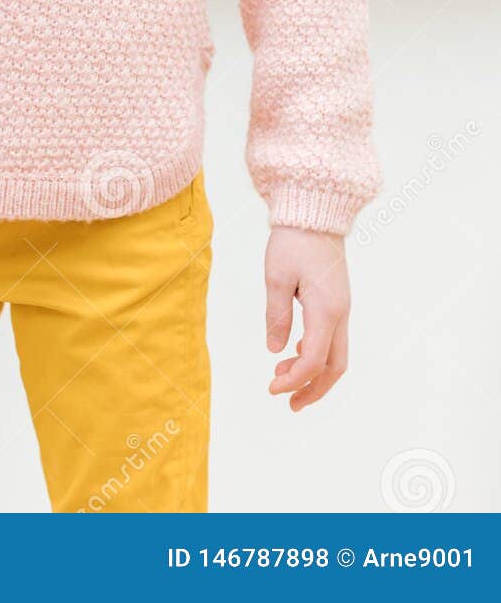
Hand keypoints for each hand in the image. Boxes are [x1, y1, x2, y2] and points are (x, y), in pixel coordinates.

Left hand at [265, 225, 349, 410]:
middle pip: (334, 366)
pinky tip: (295, 351)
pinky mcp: (337, 300)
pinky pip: (333, 337)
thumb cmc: (293, 240)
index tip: (271, 387)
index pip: (313, 360)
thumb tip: (275, 351)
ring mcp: (342, 307)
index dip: (293, 380)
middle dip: (313, 389)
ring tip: (283, 376)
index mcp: (326, 310)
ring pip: (337, 354)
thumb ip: (276, 316)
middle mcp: (340, 313)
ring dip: (314, 372)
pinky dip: (317, 353)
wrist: (315, 210)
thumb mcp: (276, 277)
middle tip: (288, 402)